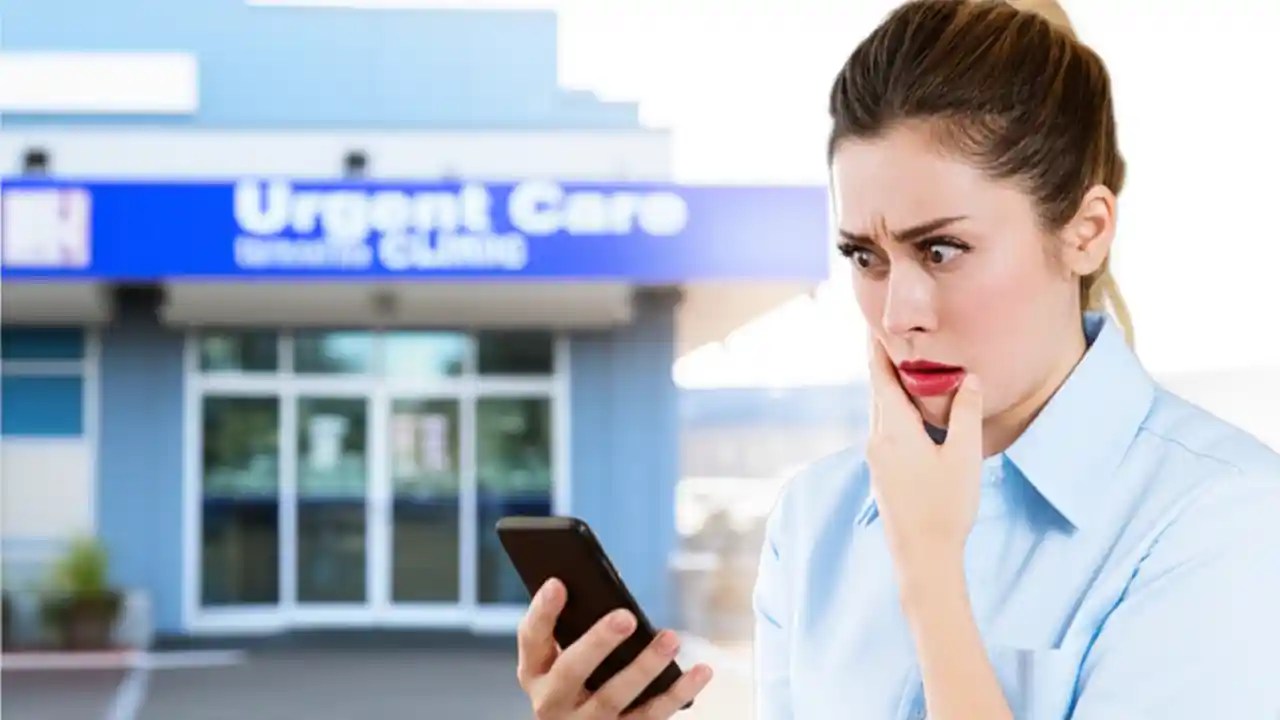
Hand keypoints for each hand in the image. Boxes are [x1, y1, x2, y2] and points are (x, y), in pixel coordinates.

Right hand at [516, 578, 713, 718]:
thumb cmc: (578, 675)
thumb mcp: (563, 655)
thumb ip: (577, 625)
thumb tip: (614, 588)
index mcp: (534, 670)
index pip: (532, 638)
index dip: (542, 611)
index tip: (558, 582)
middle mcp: (551, 701)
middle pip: (571, 671)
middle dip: (598, 642)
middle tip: (626, 616)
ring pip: (613, 697)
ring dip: (645, 666)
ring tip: (671, 637)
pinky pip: (651, 715)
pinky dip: (678, 692)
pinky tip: (702, 670)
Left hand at [866, 337, 984, 572]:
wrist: (922, 557)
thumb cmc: (945, 507)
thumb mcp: (963, 455)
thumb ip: (965, 413)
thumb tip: (969, 378)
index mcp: (892, 429)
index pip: (880, 377)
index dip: (878, 350)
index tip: (875, 325)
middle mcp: (877, 440)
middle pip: (878, 392)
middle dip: (884, 365)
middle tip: (891, 338)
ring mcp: (876, 458)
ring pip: (881, 412)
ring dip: (890, 389)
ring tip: (903, 369)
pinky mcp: (882, 473)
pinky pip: (884, 430)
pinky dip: (894, 411)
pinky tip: (910, 413)